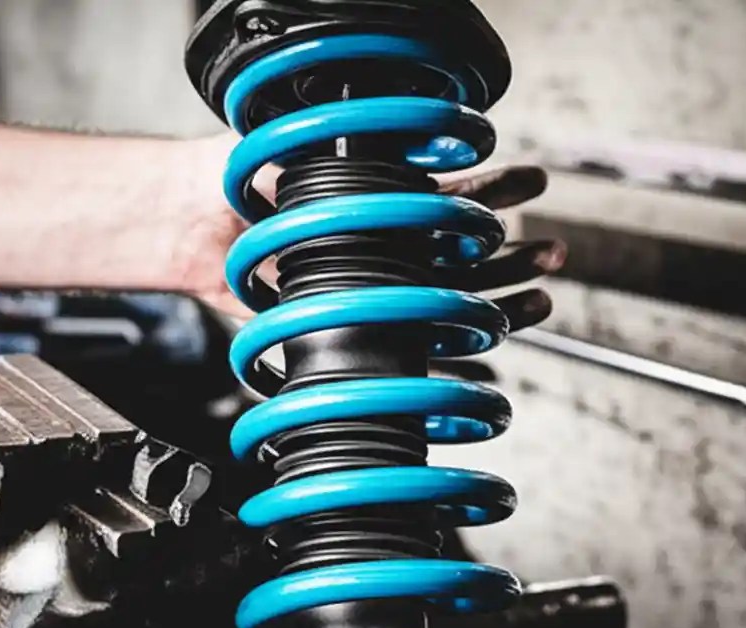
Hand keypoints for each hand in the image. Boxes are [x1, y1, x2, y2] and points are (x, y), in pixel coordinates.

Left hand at [160, 133, 565, 331]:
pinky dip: (452, 350)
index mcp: (377, 201)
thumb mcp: (300, 156)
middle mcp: (381, 244)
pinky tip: (483, 352)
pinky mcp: (355, 325)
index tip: (530, 184)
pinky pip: (413, 341)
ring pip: (448, 298)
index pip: (448, 200)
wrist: (194, 225)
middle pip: (462, 254)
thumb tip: (385, 162)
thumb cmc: (240, 179)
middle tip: (551, 252)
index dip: (491, 194)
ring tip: (540, 297)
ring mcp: (372, 286)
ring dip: (498, 297)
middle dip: (512, 253)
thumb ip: (348, 167)